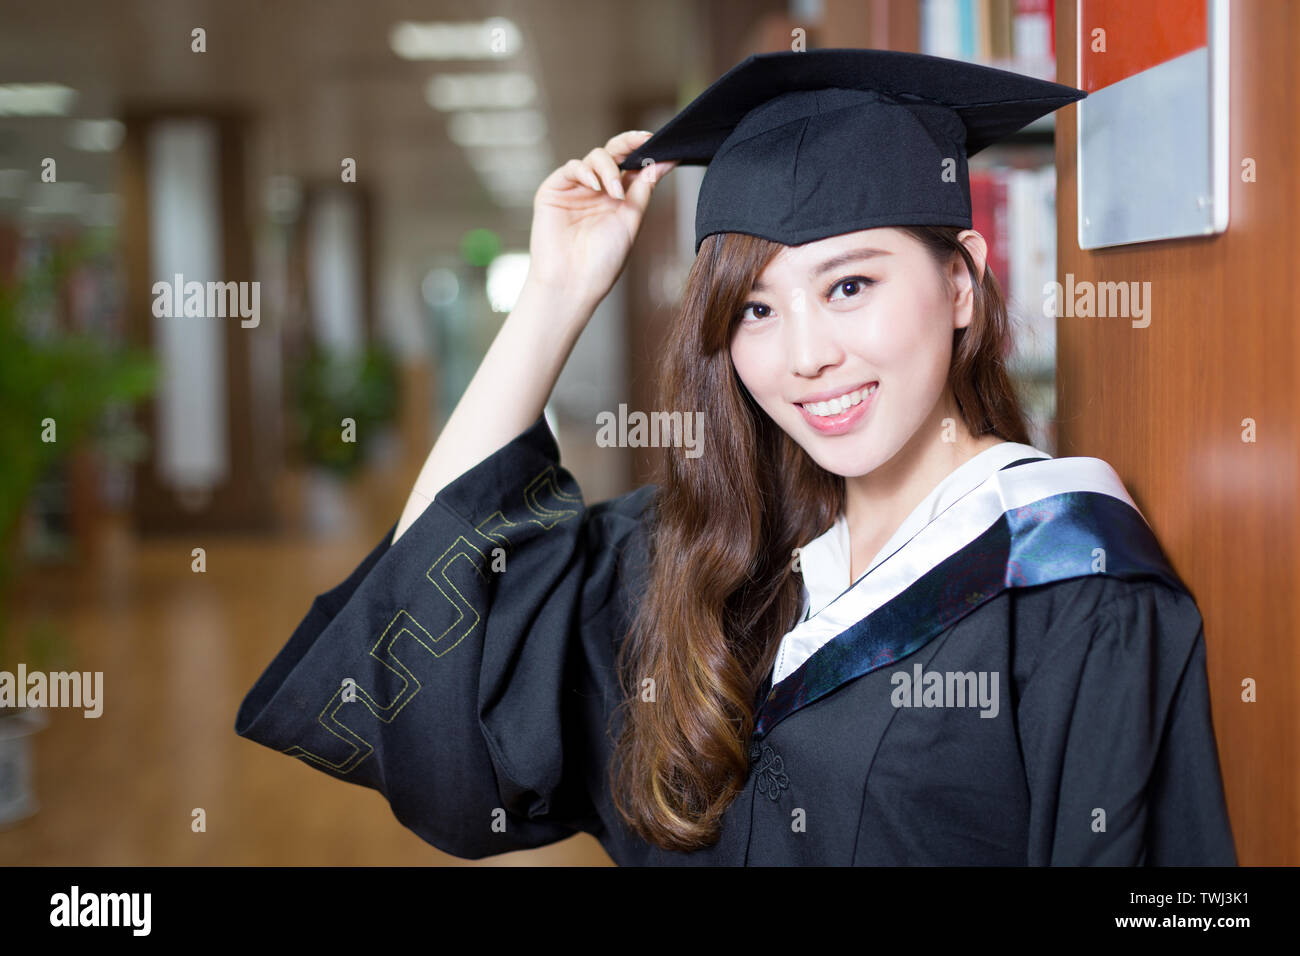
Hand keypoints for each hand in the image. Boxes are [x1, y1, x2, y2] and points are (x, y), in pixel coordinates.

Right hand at [527, 130, 676, 312]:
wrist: (572, 283)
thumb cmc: (602, 261)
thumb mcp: (630, 221)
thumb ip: (642, 190)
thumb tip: (661, 163)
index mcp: (618, 198)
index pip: (633, 166)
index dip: (646, 153)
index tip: (661, 144)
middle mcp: (597, 190)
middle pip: (614, 153)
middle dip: (629, 143)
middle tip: (644, 140)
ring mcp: (576, 189)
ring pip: (595, 157)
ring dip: (609, 168)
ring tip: (613, 192)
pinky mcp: (554, 190)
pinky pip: (572, 168)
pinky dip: (585, 171)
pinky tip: (595, 185)